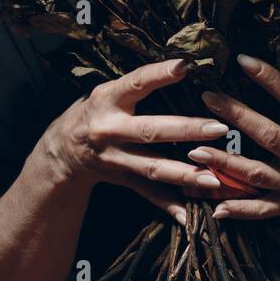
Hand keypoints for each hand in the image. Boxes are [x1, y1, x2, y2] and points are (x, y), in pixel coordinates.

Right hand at [46, 59, 230, 224]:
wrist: (61, 150)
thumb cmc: (95, 111)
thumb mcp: (107, 92)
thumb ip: (138, 85)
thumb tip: (184, 67)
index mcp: (107, 100)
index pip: (136, 83)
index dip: (158, 75)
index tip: (184, 66)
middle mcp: (110, 129)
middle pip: (150, 131)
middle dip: (186, 131)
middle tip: (219, 129)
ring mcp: (115, 158)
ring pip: (152, 167)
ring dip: (184, 174)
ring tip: (213, 178)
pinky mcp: (121, 178)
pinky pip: (147, 193)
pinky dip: (168, 205)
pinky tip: (189, 214)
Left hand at [187, 54, 279, 221]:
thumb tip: (278, 84)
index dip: (269, 78)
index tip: (244, 60)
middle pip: (268, 135)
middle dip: (236, 115)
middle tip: (209, 98)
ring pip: (256, 173)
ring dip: (224, 162)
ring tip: (195, 151)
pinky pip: (261, 209)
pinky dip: (239, 209)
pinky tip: (216, 208)